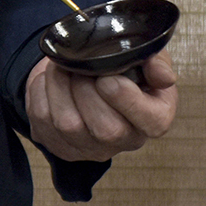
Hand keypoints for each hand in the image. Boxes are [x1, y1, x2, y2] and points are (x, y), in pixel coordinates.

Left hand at [25, 52, 177, 162]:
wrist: (91, 75)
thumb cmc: (125, 69)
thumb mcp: (147, 58)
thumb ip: (157, 61)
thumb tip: (163, 76)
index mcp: (153, 118)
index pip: (151, 123)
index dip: (128, 101)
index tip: (108, 78)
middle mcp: (124, 140)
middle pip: (106, 129)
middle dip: (87, 90)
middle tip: (81, 66)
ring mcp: (89, 148)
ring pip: (69, 125)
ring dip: (60, 86)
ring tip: (62, 66)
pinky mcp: (59, 145)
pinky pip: (42, 120)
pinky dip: (42, 91)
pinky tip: (51, 78)